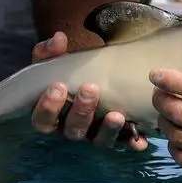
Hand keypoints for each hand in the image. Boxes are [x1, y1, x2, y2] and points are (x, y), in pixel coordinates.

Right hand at [30, 31, 147, 150]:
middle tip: (91, 88)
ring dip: (107, 129)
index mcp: (53, 114)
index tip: (58, 86)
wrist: (93, 78)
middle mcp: (72, 128)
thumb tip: (59, 38)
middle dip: (81, 111)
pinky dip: (131, 143)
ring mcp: (94, 135)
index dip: (48, 107)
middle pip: (72, 130)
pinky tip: (139, 140)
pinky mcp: (116, 137)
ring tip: (116, 115)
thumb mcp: (56, 62)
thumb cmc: (69, 74)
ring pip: (97, 140)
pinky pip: (123, 144)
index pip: (43, 119)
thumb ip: (51, 52)